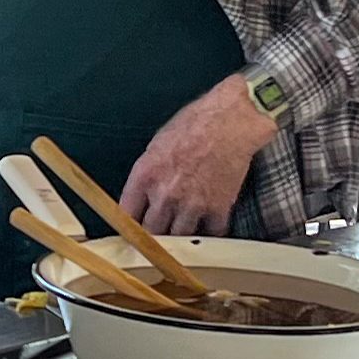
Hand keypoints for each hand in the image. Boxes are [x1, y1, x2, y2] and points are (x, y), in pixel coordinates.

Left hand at [120, 75, 276, 236]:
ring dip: (181, 237)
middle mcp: (165, 194)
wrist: (231, 120)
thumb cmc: (195, 123)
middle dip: (154, 234)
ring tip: (184, 235)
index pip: (127, 215)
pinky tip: (209, 227)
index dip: (130, 225)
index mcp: (145, 176)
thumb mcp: (158, 144)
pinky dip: (210, 233)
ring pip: (180, 238)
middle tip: (160, 234)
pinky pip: (211, 233)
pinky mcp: (218, 208)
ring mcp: (192, 204)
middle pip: (152, 232)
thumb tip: (144, 194)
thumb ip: (149, 174)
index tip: (134, 230)